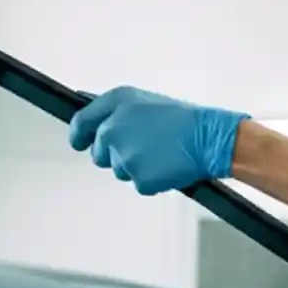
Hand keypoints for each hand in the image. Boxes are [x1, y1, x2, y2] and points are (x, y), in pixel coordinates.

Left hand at [68, 86, 248, 194]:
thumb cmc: (182, 121)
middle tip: (142, 148)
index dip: (78, 135)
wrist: (209, 139)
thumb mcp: (145, 104)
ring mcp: (123, 155)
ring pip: (119, 170)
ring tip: (160, 153)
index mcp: (117, 104)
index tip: (78, 141)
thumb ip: (117, 114)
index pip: (81, 122)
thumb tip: (98, 128)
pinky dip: (151, 179)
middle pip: (97, 154)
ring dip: (135, 166)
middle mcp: (113, 128)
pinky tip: (166, 165)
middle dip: (114, 155)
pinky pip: (138, 183)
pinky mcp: (137, 177)